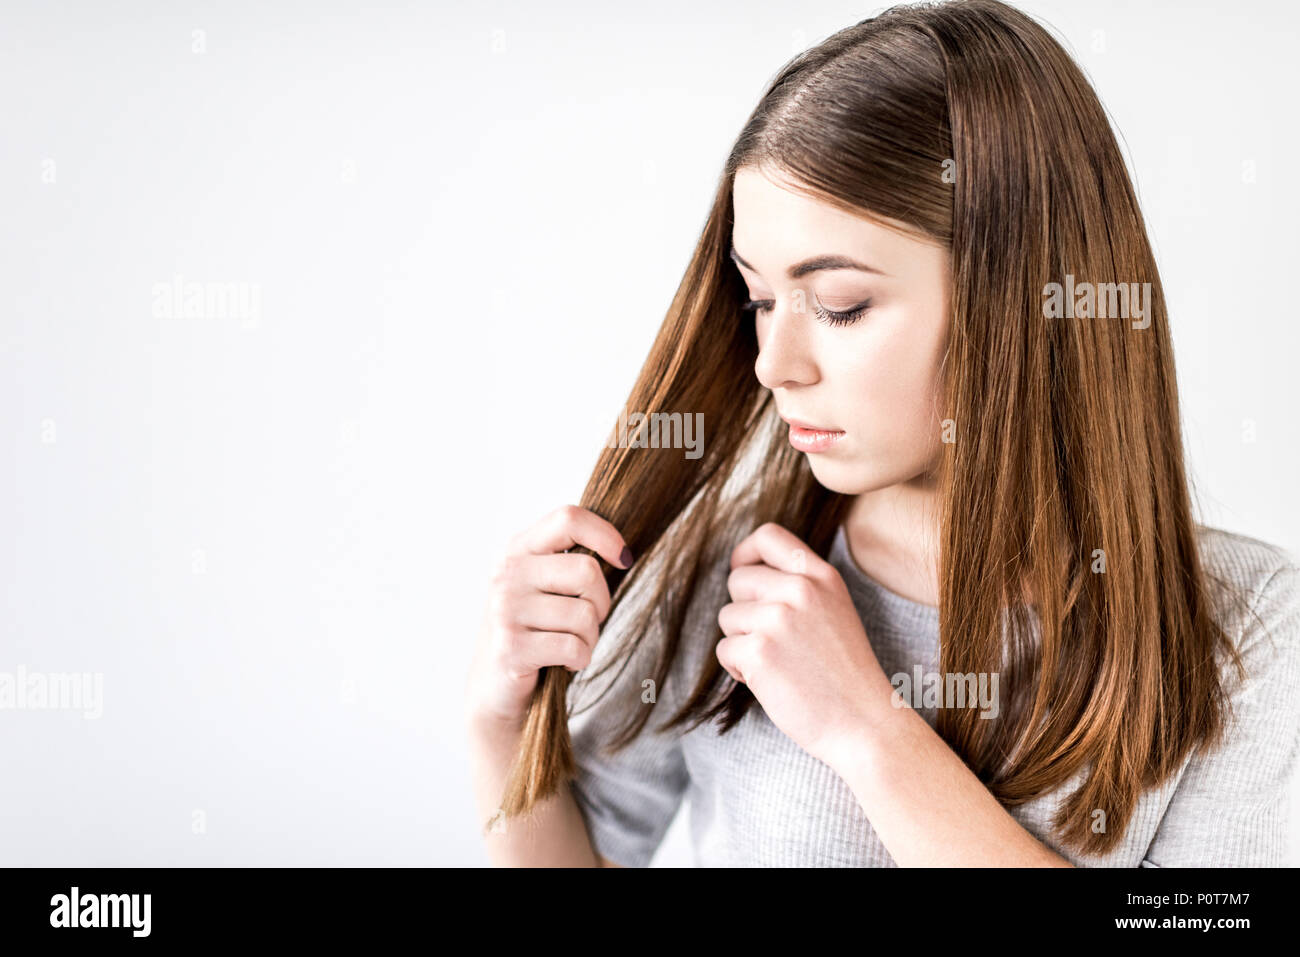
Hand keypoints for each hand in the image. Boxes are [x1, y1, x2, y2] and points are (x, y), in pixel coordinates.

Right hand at [465, 505, 631, 731]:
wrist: (493, 689)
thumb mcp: (542, 586)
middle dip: (601, 602)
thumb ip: (569, 561)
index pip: (569, 518)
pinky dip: (580, 659)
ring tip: (570, 644)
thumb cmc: (533, 632)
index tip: (624, 559)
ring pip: (585, 614)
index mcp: (517, 550)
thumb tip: (621, 551)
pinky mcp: (511, 647)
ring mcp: (505, 609)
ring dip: (590, 637)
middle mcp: (507, 573)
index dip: (605, 535)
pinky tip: (562, 662)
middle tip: (588, 621)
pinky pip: (574, 646)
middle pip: (587, 570)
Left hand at [715, 522, 893, 770]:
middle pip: (738, 580)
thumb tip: (744, 573)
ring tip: (777, 664)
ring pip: (727, 617)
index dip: (746, 553)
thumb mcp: (835, 611)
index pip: (768, 535)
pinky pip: (724, 650)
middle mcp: (800, 590)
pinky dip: (738, 670)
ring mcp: (778, 619)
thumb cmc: (845, 675)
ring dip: (741, 643)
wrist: (864, 724)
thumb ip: (800, 587)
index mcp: (821, 576)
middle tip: (772, 641)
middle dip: (744, 611)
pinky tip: (769, 682)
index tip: (744, 573)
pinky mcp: (758, 651)